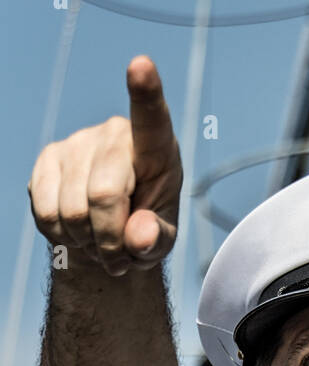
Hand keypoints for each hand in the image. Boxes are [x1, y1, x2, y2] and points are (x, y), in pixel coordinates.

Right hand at [27, 55, 181, 275]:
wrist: (109, 233)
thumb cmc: (145, 227)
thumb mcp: (161, 240)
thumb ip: (156, 239)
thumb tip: (139, 236)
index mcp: (156, 148)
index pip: (151, 118)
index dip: (144, 92)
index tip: (141, 65)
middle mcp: (115, 135)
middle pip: (103, 196)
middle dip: (110, 241)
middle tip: (119, 258)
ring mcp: (77, 142)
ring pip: (72, 212)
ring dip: (87, 243)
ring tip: (101, 243)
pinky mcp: (48, 158)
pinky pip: (47, 213)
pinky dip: (62, 237)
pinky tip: (77, 233)